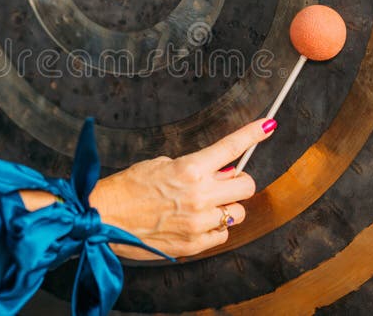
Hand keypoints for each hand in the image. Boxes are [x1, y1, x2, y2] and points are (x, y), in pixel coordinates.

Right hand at [88, 118, 275, 259]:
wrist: (104, 218)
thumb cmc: (127, 188)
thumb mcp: (160, 165)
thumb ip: (195, 168)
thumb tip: (222, 173)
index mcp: (190, 169)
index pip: (231, 148)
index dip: (253, 134)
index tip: (268, 126)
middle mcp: (199, 196)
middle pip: (247, 186)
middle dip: (237, 182)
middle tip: (222, 182)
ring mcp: (199, 223)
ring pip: (237, 213)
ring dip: (225, 207)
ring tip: (201, 206)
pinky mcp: (194, 245)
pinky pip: (222, 234)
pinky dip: (214, 228)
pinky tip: (194, 222)